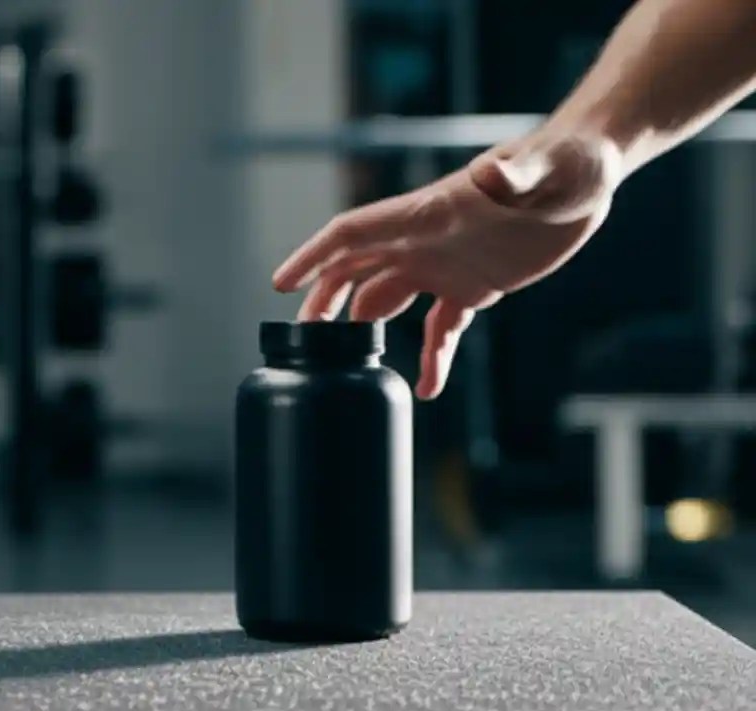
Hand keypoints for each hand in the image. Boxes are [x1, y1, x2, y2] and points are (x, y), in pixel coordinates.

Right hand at [271, 130, 623, 398]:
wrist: (590, 171)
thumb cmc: (568, 159)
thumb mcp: (544, 169)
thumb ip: (514, 175)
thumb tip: (493, 176)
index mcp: (428, 213)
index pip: (354, 234)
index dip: (314, 257)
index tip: (283, 283)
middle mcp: (425, 239)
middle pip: (355, 270)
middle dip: (324, 301)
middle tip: (306, 338)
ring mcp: (446, 263)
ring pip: (386, 298)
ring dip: (365, 328)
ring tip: (350, 365)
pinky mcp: (474, 285)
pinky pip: (440, 327)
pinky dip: (431, 357)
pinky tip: (429, 387)